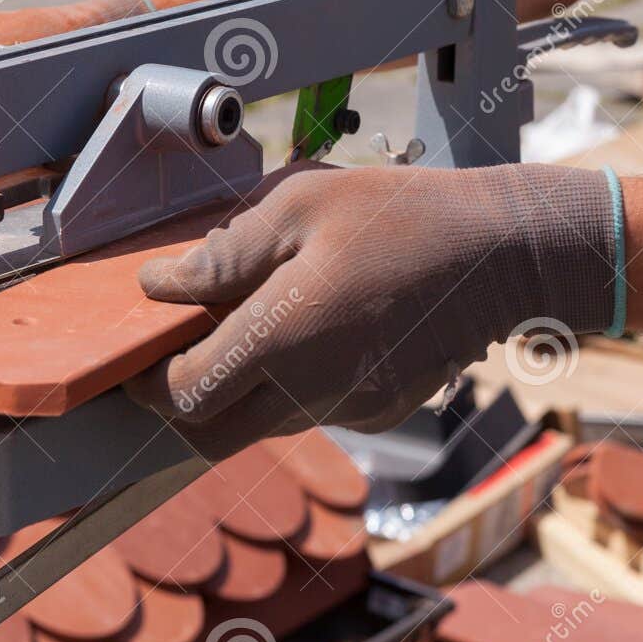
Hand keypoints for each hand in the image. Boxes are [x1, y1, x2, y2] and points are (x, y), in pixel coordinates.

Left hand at [124, 163, 615, 460]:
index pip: (185, 396)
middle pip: (210, 436)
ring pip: (261, 426)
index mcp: (283, 339)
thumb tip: (159, 285)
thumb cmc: (403, 216)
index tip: (136, 356)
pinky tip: (310, 331)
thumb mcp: (301, 205)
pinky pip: (311, 413)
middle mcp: (311, 391)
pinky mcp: (380, 414)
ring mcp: (350, 409)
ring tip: (246, 324)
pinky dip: (289, 388)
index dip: (146, 383)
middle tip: (171, 359)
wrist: (506, 254)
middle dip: (179, 408)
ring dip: (237, 393)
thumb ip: (223, 254)